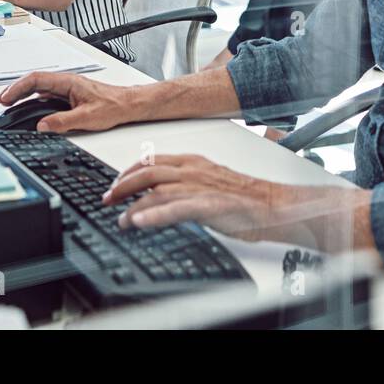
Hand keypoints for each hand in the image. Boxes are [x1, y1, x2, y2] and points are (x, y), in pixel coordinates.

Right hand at [0, 71, 145, 133]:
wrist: (128, 105)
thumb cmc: (113, 106)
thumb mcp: (87, 118)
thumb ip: (63, 122)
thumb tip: (42, 125)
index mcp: (67, 82)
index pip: (36, 80)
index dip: (17, 88)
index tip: (6, 98)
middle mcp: (65, 82)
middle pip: (33, 82)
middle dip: (14, 90)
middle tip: (0, 101)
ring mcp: (66, 89)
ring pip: (38, 88)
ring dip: (22, 94)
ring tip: (8, 103)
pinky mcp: (68, 96)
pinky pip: (45, 95)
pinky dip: (32, 100)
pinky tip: (27, 107)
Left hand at [104, 153, 345, 247]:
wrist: (275, 205)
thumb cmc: (246, 197)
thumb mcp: (209, 182)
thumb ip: (185, 184)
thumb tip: (161, 194)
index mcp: (193, 161)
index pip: (151, 160)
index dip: (128, 171)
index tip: (115, 184)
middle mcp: (193, 170)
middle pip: (147, 172)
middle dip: (122, 186)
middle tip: (108, 200)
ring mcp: (199, 187)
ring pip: (156, 190)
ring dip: (133, 205)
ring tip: (120, 219)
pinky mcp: (208, 205)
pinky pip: (175, 209)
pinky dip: (153, 215)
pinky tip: (140, 222)